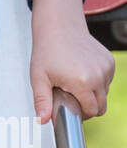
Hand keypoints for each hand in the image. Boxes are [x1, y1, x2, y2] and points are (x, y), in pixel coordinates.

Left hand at [30, 0, 114, 122]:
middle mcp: (98, 75)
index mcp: (82, 82)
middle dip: (89, 106)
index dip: (82, 114)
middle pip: (101, 105)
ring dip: (93, 93)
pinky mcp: (109, 61)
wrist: (59, 26)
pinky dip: (98, 81)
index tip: (71, 108)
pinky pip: (107, 80)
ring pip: (105, 93)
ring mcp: (106, 67)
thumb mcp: (39, 78)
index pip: (91, 111)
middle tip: (72, 97)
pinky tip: (83, 73)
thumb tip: (42, 121)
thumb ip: (42, 101)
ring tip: (75, 83)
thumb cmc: (47, 50)